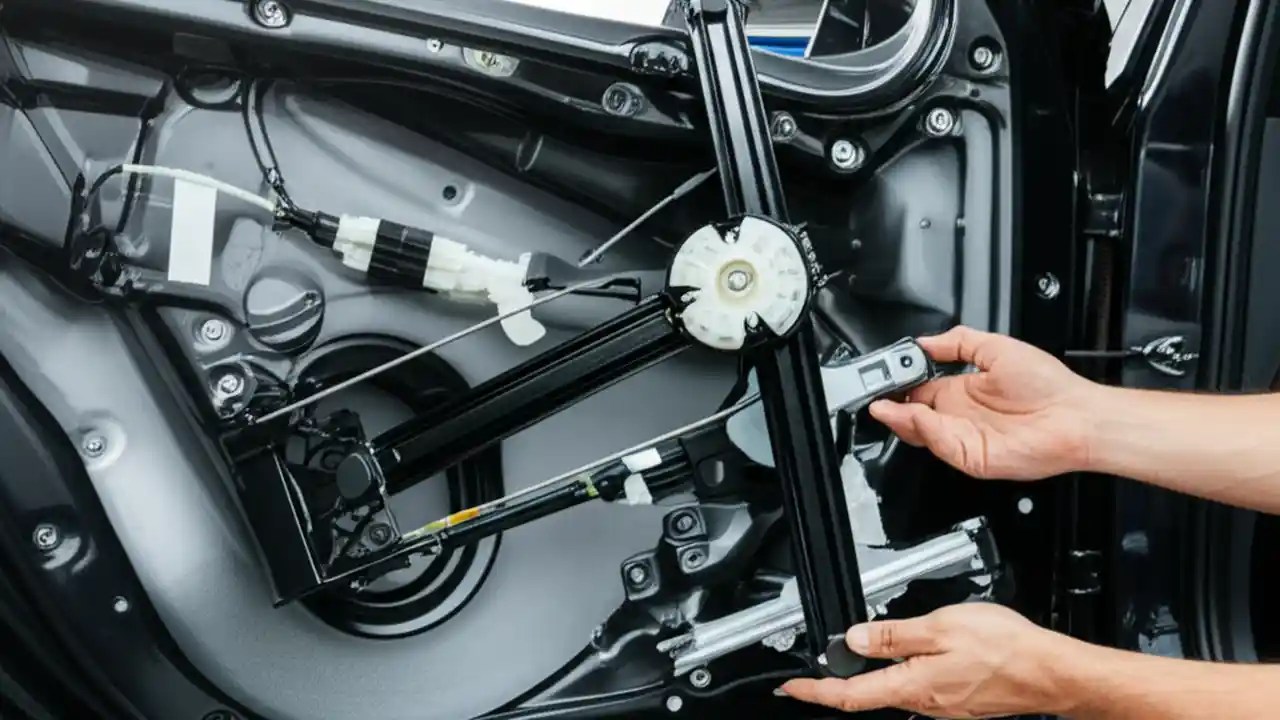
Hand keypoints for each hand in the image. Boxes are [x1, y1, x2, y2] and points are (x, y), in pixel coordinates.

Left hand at [778, 603, 1083, 717]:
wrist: (1050, 672)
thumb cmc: (1005, 649)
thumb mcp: (940, 627)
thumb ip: (894, 634)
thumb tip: (855, 638)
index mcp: (912, 686)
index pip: (849, 695)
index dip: (814, 691)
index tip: (791, 687)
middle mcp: (923, 704)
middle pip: (867, 695)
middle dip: (837, 682)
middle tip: (814, 670)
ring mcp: (941, 706)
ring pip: (892, 691)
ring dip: (869, 676)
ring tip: (853, 656)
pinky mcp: (957, 701)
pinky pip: (917, 688)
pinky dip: (899, 673)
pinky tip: (903, 658)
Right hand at [869, 326, 1099, 479]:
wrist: (1076, 416)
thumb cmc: (1050, 386)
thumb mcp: (997, 348)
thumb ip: (958, 342)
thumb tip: (924, 342)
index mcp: (962, 391)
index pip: (918, 390)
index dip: (898, 383)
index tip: (884, 375)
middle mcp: (959, 416)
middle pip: (911, 414)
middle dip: (890, 404)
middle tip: (875, 392)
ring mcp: (963, 437)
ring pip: (919, 431)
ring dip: (900, 418)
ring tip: (886, 404)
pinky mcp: (971, 456)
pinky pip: (939, 443)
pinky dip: (923, 429)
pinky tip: (915, 414)